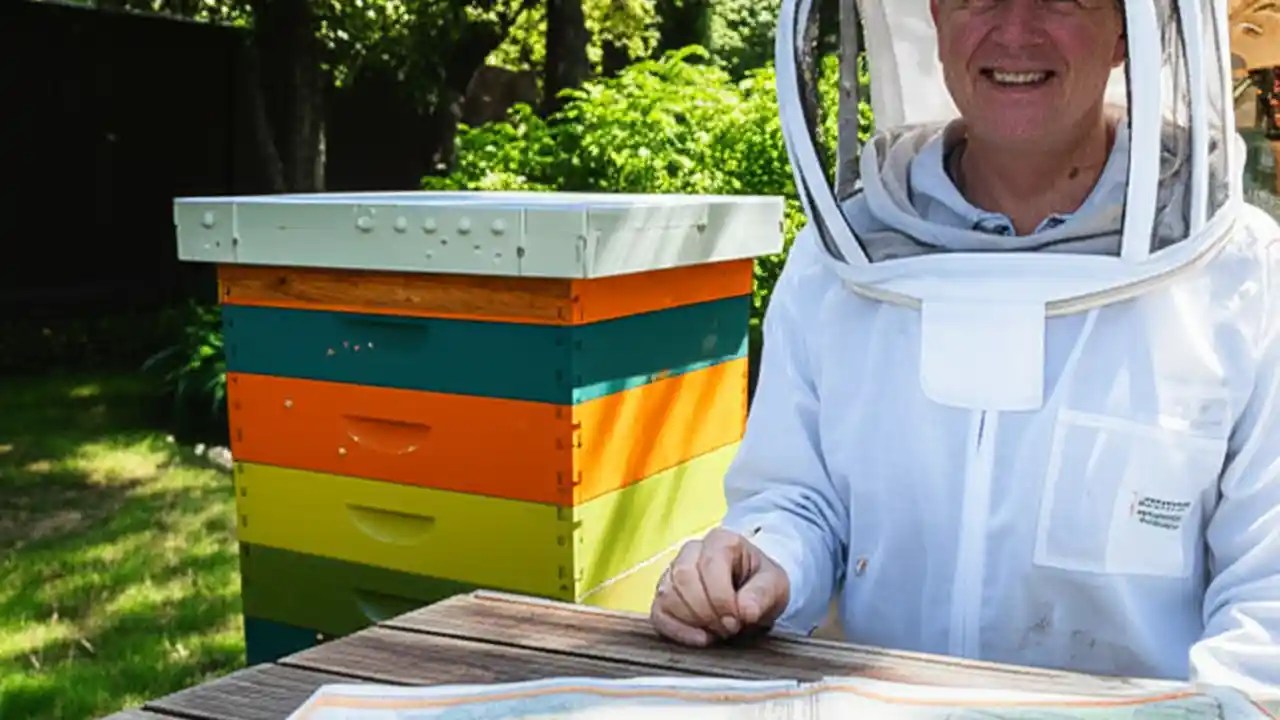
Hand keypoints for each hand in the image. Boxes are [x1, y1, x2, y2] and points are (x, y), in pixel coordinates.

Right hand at [649, 528, 789, 646]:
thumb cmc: (761, 584)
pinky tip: (699, 638)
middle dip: (706, 611)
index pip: (709, 566)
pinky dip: (677, 630)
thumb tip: (746, 610)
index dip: (721, 598)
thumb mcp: (775, 586)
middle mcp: (692, 550)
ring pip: (667, 594)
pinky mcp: (664, 594)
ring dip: (693, 620)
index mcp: (721, 541)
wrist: (752, 591)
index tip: (738, 621)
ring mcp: (673, 571)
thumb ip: (763, 595)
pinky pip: (658, 613)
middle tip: (729, 629)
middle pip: (684, 579)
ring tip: (717, 631)